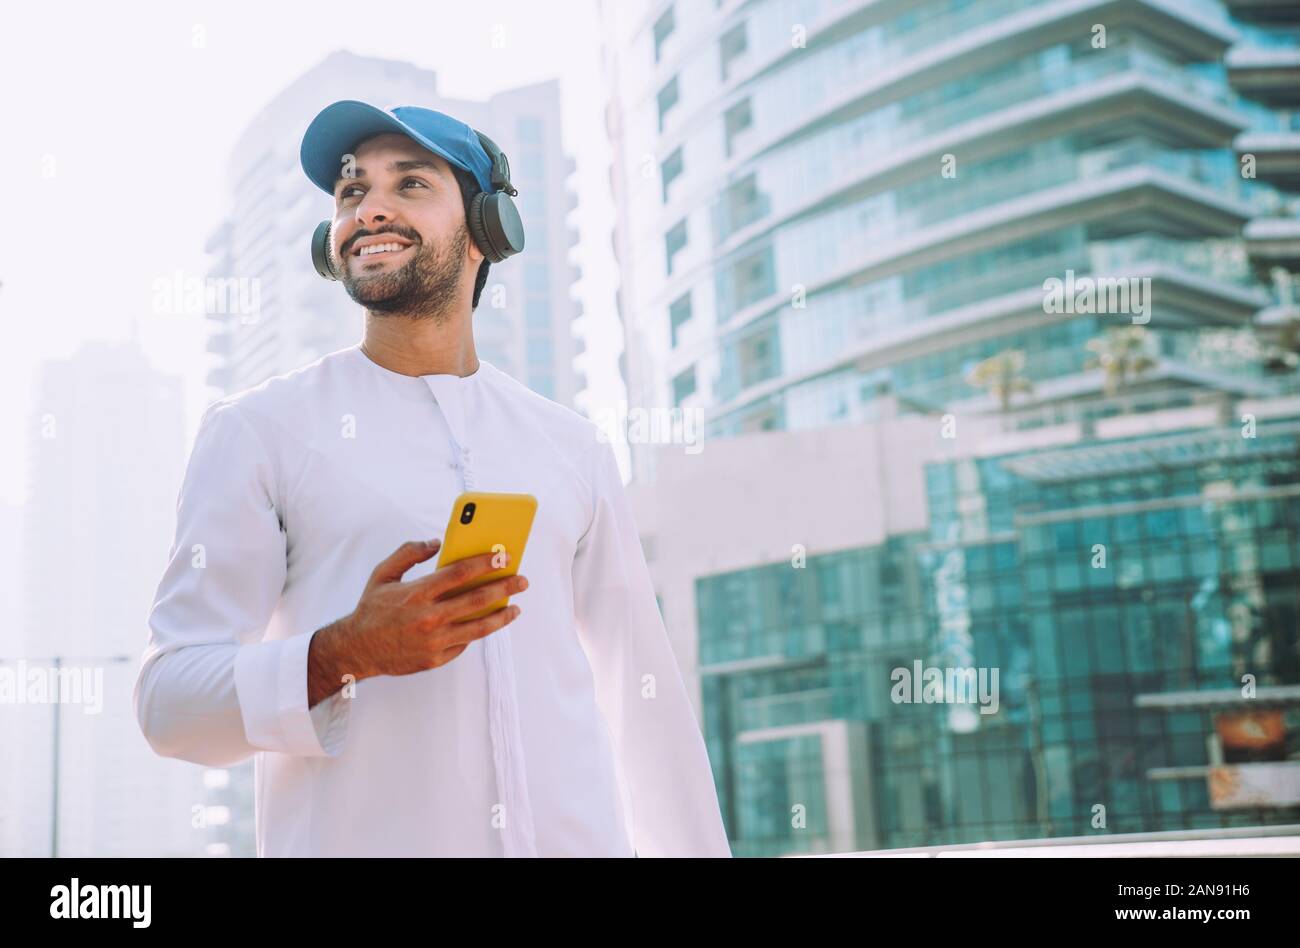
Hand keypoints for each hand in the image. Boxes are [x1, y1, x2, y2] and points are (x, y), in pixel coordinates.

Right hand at [342, 539, 528, 678]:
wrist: (357, 649)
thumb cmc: (372, 608)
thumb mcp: (383, 574)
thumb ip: (408, 553)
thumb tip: (436, 542)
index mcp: (418, 592)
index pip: (461, 573)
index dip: (486, 563)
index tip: (504, 556)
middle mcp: (429, 617)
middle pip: (477, 599)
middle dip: (505, 587)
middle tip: (522, 580)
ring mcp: (434, 641)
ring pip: (479, 628)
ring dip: (502, 616)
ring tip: (516, 608)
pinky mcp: (436, 658)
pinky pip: (464, 643)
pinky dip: (478, 632)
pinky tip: (488, 622)